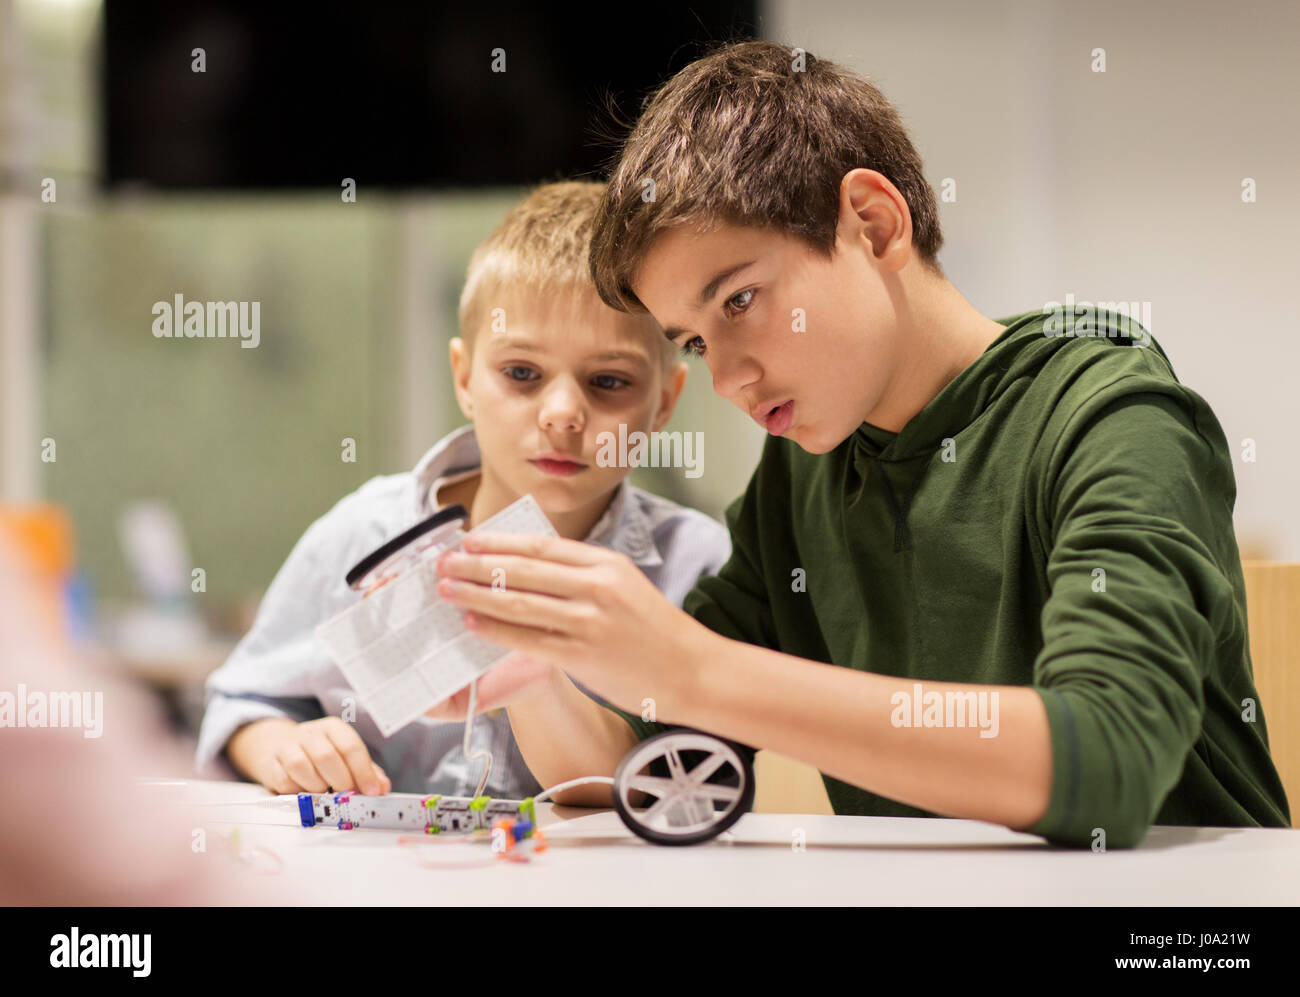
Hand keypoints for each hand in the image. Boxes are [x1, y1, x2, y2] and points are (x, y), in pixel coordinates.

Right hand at [227, 717, 391, 795]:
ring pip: (301, 766)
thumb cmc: (318, 755)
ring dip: (317, 786)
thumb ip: (365, 771)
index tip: (372, 791)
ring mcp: (287, 747)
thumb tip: (382, 787)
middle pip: (327, 756)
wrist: (276, 747)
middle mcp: (310, 733)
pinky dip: (297, 791)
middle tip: (348, 796)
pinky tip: (305, 792)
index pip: (351, 746)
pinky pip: (284, 780)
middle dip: (341, 781)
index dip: (364, 772)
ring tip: (324, 793)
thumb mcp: (344, 757)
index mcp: (333, 728)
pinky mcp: (270, 763)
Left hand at [434, 532, 713, 718]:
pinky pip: (528, 639)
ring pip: (519, 603)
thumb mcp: (625, 585)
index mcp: (607, 563)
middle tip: (444, 562)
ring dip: (476, 594)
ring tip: (446, 589)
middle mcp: (597, 586)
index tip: (469, 539)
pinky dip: (495, 629)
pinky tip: (472, 623)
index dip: (499, 541)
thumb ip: (583, 574)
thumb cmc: (655, 631)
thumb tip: (529, 568)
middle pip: (523, 569)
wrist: (691, 670)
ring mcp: (589, 621)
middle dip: (476, 564)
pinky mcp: (583, 656)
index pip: (541, 545)